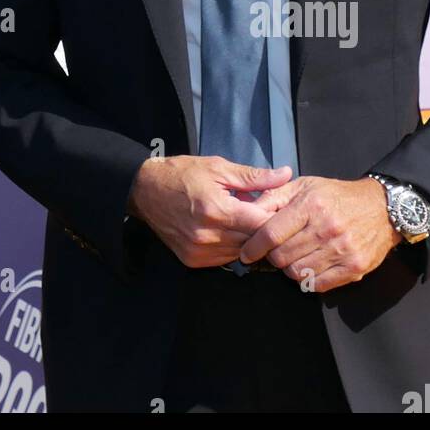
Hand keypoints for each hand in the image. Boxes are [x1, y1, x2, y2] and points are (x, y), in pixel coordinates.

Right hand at [127, 156, 293, 267]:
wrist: (145, 190)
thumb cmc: (181, 174)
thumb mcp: (218, 168)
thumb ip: (254, 177)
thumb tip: (284, 175)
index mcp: (217, 209)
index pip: (261, 224)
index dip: (274, 217)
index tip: (279, 208)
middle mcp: (208, 235)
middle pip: (253, 241)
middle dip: (262, 228)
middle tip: (261, 212)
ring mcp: (199, 251)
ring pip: (241, 253)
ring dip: (247, 239)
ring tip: (241, 219)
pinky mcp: (192, 261)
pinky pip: (224, 259)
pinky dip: (231, 247)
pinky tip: (226, 230)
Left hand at [237, 175, 398, 291]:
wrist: (381, 208)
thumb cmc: (337, 196)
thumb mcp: (304, 185)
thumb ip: (274, 196)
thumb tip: (249, 211)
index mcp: (310, 206)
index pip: (271, 234)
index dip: (253, 246)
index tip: (246, 253)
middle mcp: (326, 229)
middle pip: (282, 256)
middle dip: (272, 256)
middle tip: (275, 250)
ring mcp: (341, 251)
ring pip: (298, 272)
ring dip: (289, 267)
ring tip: (294, 256)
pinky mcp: (354, 268)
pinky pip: (318, 285)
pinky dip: (308, 279)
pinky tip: (310, 265)